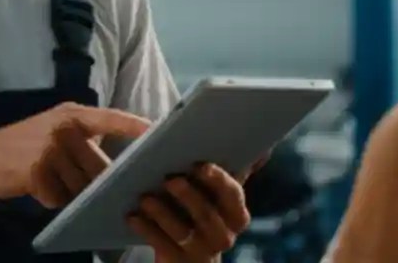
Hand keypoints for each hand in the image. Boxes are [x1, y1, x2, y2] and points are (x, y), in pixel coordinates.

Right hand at [0, 102, 150, 207]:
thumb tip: (119, 161)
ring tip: (48, 179)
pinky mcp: (37, 172)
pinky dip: (51, 199)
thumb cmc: (22, 146)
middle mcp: (63, 128)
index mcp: (71, 115)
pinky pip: (59, 198)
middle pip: (99, 167)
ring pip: (81, 186)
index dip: (135, 126)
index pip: (111, 119)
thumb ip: (85, 138)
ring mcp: (49, 149)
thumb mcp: (53, 130)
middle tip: (70, 179)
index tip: (160, 132)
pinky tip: (36, 187)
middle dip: (91, 181)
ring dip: (69, 191)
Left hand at [126, 162, 258, 262]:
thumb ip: (239, 169)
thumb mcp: (222, 194)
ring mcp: (201, 251)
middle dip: (188, 196)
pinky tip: (132, 215)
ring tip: (145, 197)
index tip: (200, 165)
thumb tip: (265, 147)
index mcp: (236, 215)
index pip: (232, 196)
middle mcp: (224, 235)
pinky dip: (147, 229)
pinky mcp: (178, 262)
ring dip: (163, 213)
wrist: (193, 257)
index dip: (217, 180)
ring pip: (183, 232)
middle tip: (169, 178)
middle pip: (207, 215)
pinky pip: (161, 245)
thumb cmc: (207, 213)